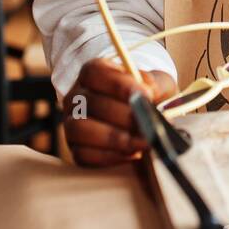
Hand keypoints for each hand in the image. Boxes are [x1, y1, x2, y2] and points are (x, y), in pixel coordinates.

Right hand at [62, 58, 177, 166]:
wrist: (143, 120)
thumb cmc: (147, 98)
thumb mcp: (157, 84)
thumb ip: (155, 83)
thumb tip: (149, 89)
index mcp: (93, 74)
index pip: (94, 72)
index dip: (119, 84)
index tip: (146, 95)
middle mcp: (76, 97)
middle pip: (90, 103)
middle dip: (123, 116)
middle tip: (147, 124)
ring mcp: (71, 123)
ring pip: (81, 129)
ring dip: (114, 138)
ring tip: (142, 142)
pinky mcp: (75, 149)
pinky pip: (83, 155)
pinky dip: (110, 156)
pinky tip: (132, 154)